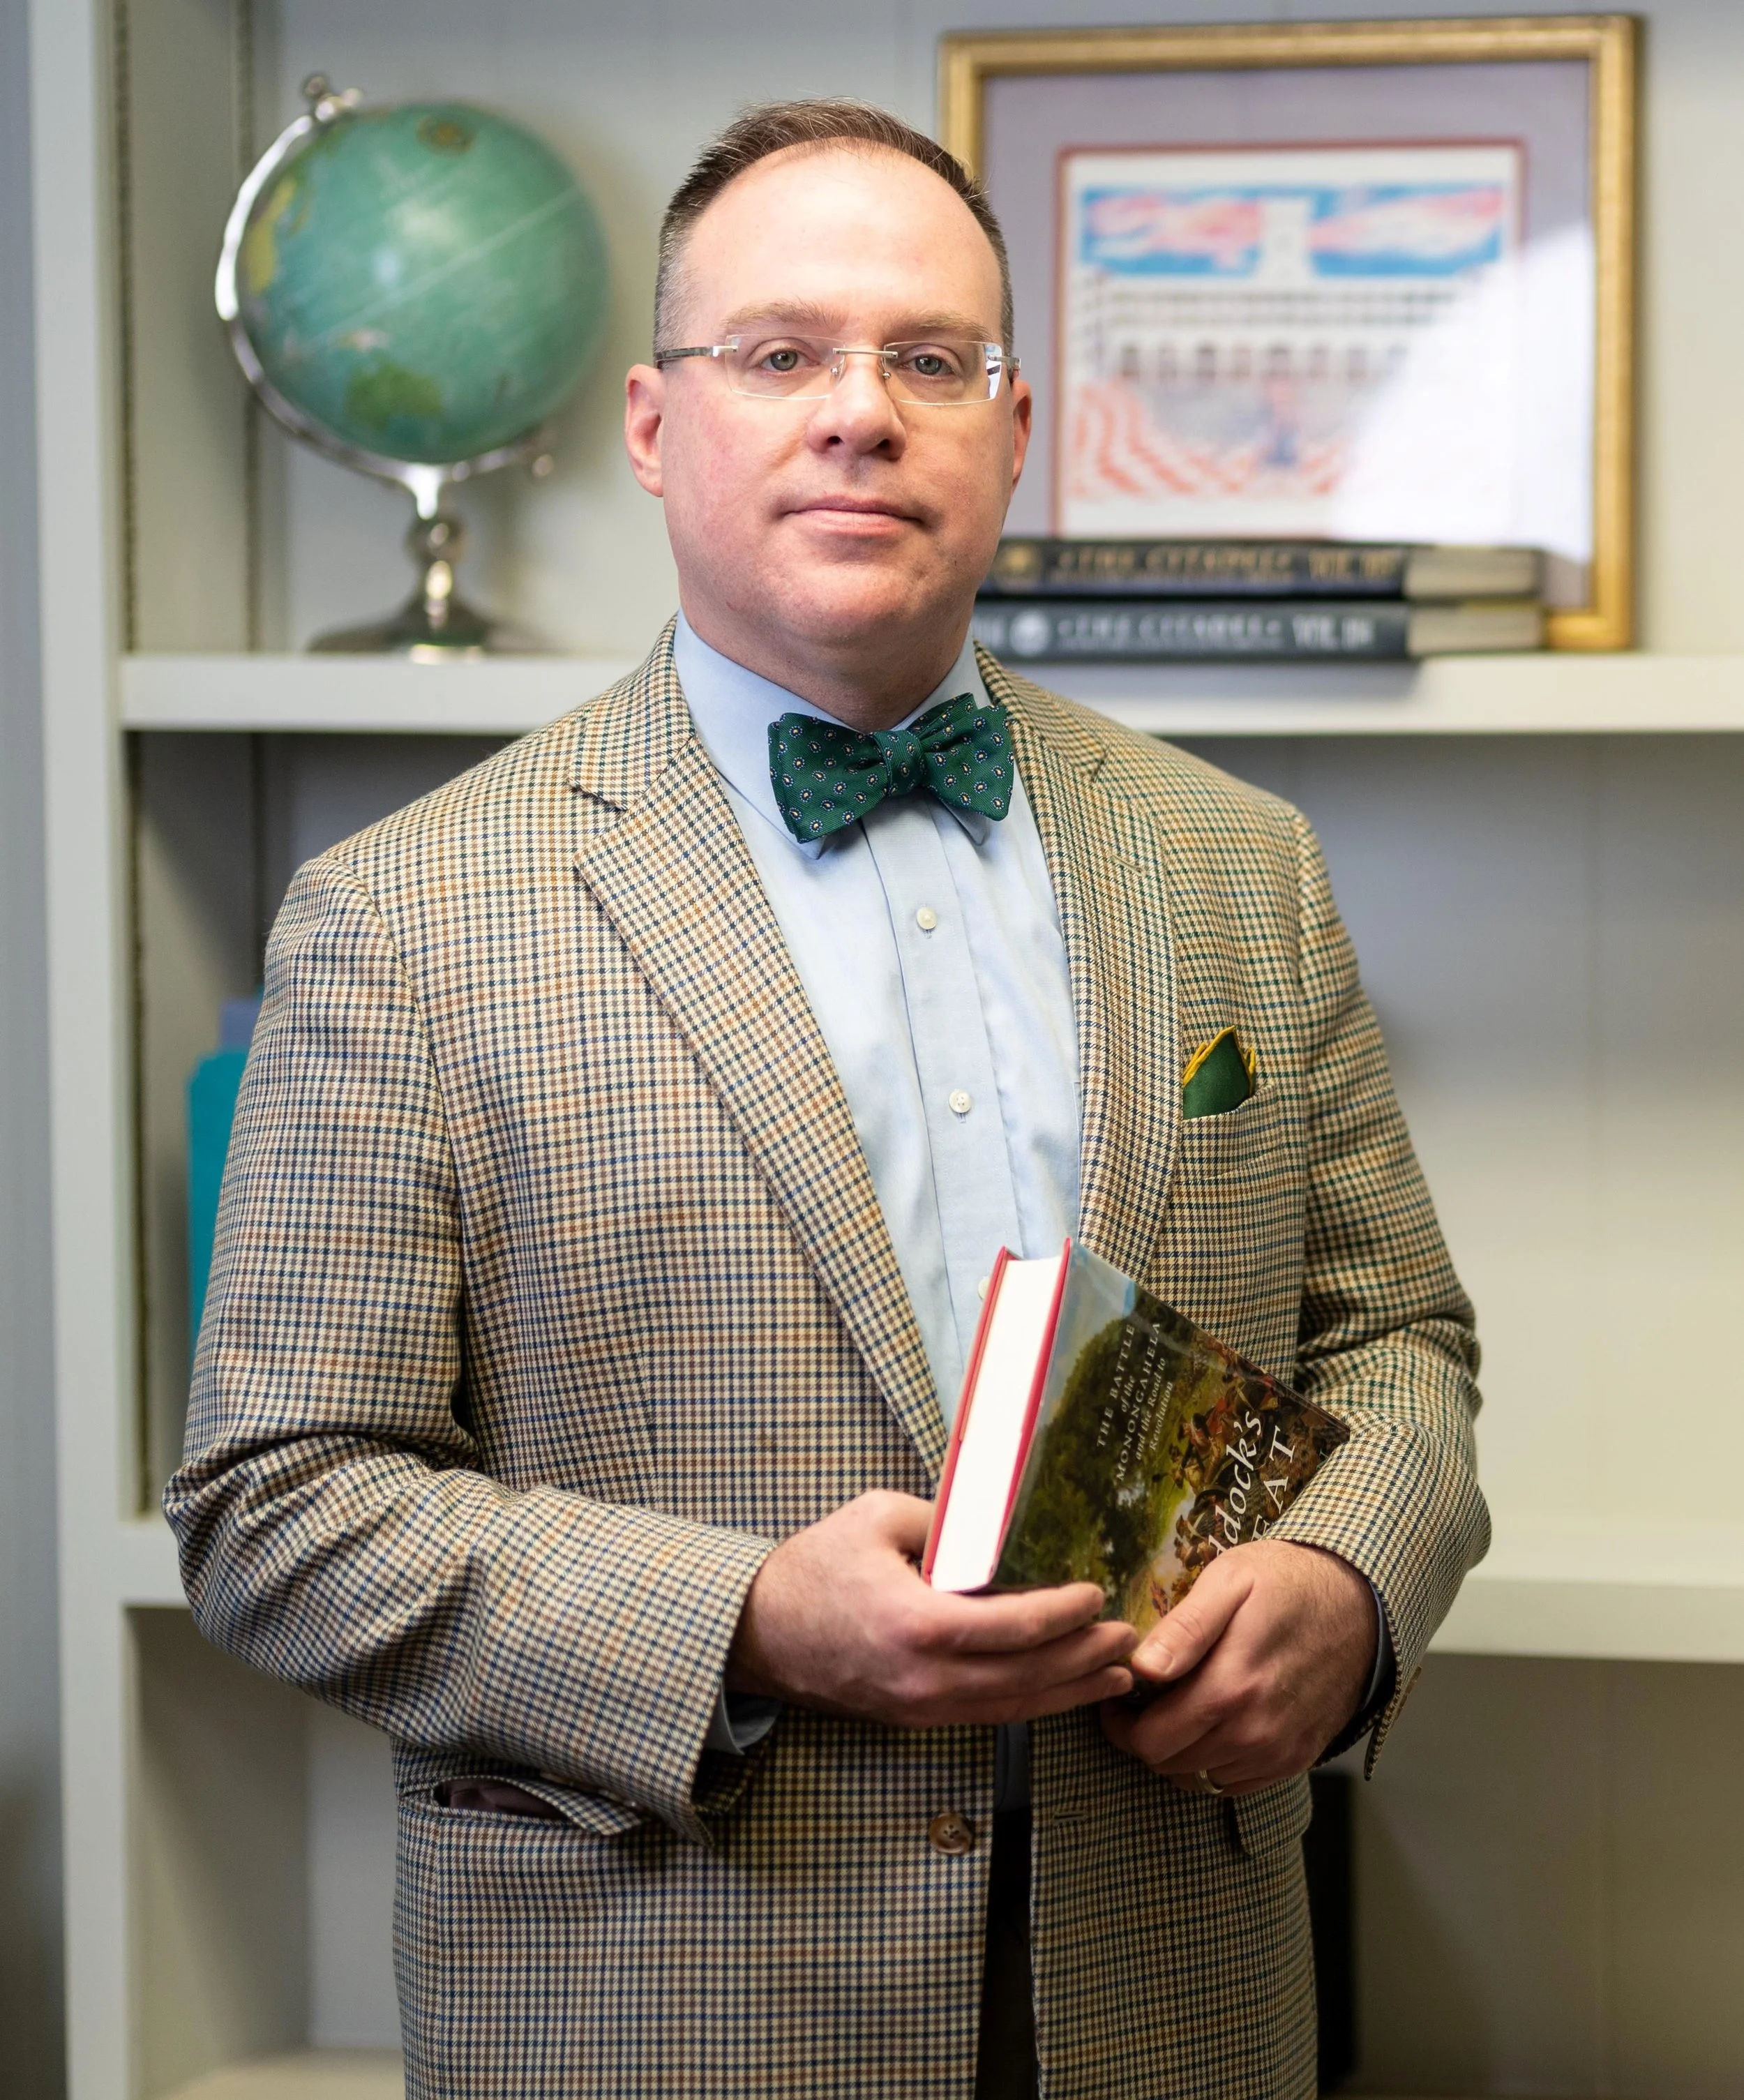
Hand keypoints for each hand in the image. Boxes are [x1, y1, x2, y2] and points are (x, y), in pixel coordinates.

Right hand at [726, 1490, 1136, 1727]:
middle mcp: (925, 1678)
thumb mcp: (879, 1517)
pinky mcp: (915, 1718)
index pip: (1015, 1627)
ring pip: (1014, 1707)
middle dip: (1084, 1657)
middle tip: (1127, 1637)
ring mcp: (920, 1707)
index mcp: (917, 1624)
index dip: (1064, 1613)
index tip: (1095, 1593)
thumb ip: (946, 1521)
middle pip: (1026, 1676)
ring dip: (1071, 1691)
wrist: (760, 1632)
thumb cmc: (816, 1567)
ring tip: (1117, 1675)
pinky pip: (988, 1715)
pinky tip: (1062, 1692)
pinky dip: (1033, 1704)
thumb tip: (1004, 1522)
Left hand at [1099, 1540, 1375, 1795]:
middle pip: (1170, 1764)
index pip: (1151, 1741)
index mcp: (1231, 1687)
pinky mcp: (1295, 1759)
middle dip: (1145, 1736)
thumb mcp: (1230, 1581)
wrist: (1360, 1605)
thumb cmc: (1288, 1583)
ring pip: (1200, 1779)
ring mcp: (1278, 1752)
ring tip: (1177, 1708)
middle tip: (1141, 1703)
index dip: (1122, 1723)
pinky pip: (1235, 1784)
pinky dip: (1213, 1763)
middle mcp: (1255, 1732)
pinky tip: (1211, 1724)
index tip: (1120, 1696)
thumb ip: (1184, 1628)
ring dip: (1180, 1751)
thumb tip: (1142, 1668)